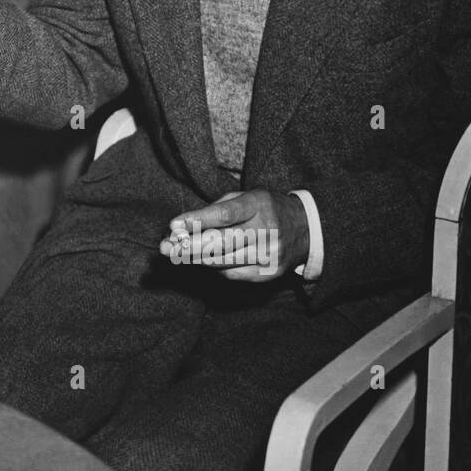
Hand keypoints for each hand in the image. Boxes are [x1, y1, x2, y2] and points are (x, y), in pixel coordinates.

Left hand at [158, 189, 308, 281]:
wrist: (305, 229)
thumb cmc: (265, 209)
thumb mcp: (246, 197)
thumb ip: (217, 208)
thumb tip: (183, 226)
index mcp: (258, 205)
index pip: (224, 214)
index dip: (197, 220)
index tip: (173, 225)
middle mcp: (266, 230)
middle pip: (221, 242)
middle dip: (189, 246)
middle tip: (164, 248)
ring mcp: (268, 254)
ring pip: (223, 261)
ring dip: (194, 258)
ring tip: (175, 254)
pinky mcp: (268, 273)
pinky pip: (231, 273)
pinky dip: (214, 267)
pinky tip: (203, 260)